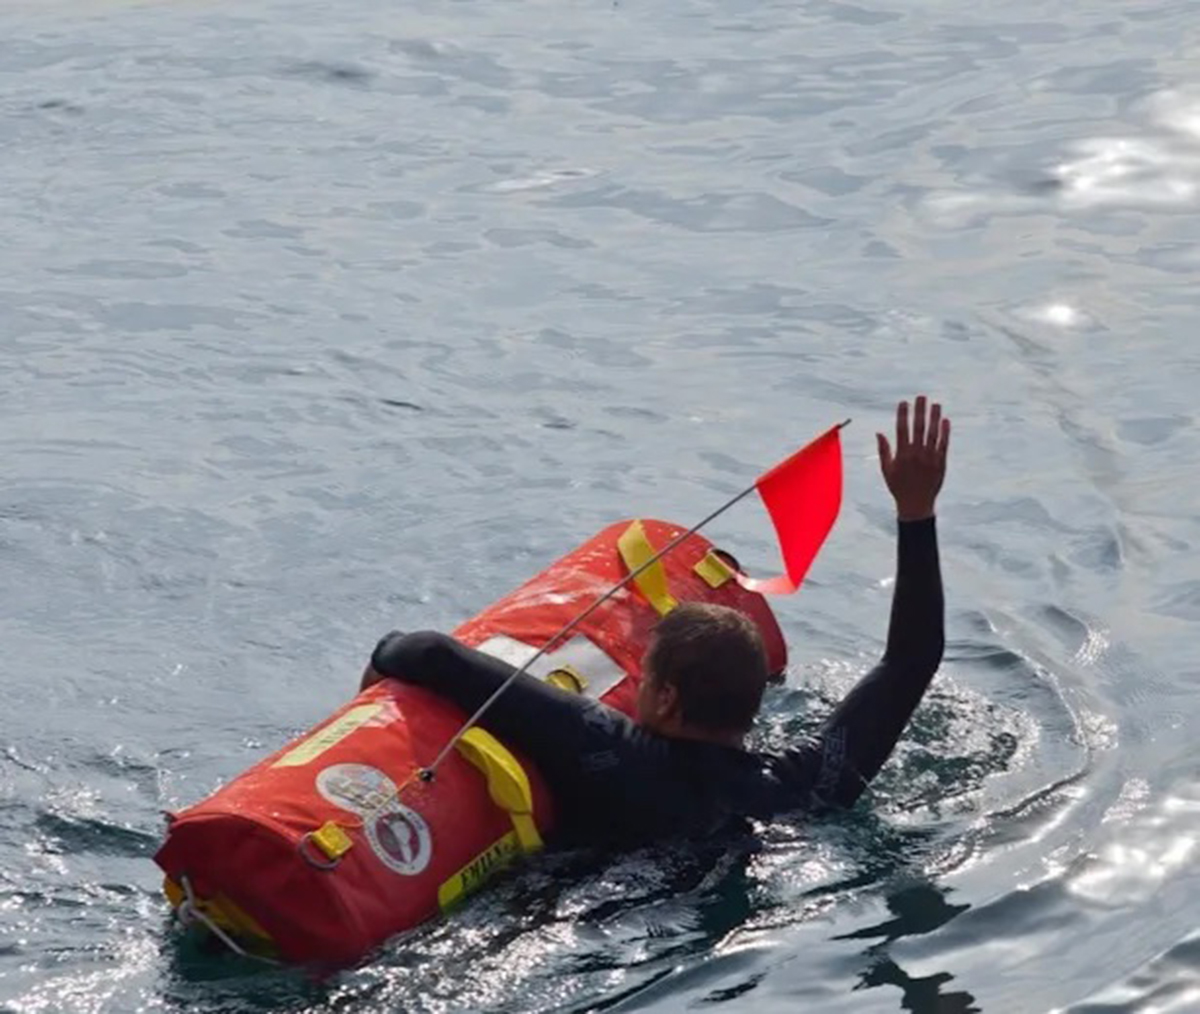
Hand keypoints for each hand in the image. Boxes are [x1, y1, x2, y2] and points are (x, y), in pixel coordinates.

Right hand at [876, 396, 949, 520]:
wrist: (916, 504)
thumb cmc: (898, 487)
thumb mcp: (886, 470)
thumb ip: (884, 450)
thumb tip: (879, 433)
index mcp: (902, 454)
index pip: (902, 429)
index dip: (903, 415)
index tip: (904, 402)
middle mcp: (917, 454)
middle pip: (918, 427)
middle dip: (920, 411)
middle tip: (921, 397)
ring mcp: (930, 458)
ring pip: (933, 433)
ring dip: (934, 417)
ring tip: (936, 404)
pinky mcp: (941, 462)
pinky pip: (943, 444)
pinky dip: (945, 432)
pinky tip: (945, 421)